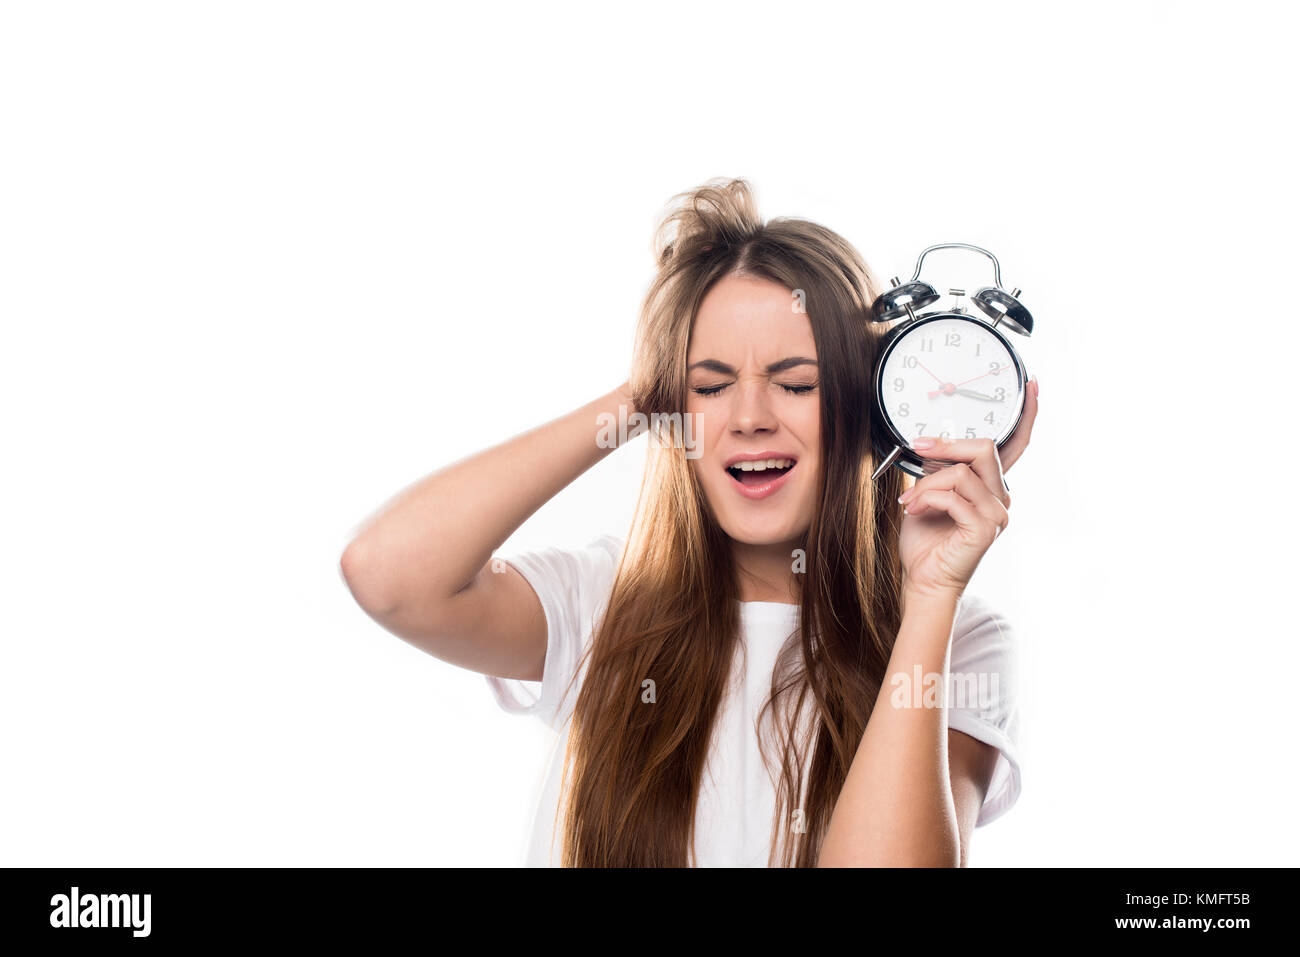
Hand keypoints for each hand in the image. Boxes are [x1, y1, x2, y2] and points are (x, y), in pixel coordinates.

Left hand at [896, 376, 1038, 602]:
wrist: (923, 580)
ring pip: (961, 471)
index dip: (1027, 415)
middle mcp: (1000, 497)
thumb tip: (931, 442)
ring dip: (926, 482)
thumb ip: (938, 468)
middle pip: (983, 447)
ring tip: (911, 501)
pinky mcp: (985, 529)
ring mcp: (997, 514)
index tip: (1032, 386)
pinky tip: (915, 511)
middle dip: (945, 445)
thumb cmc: (926, 541)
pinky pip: (953, 495)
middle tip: (917, 447)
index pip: (1016, 445)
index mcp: (991, 486)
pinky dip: (927, 498)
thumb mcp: (928, 493)